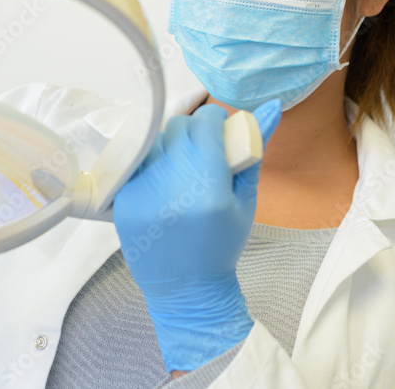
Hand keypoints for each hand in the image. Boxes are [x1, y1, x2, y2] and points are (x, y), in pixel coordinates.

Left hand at [113, 98, 281, 372]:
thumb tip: (272, 106)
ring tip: (181, 169)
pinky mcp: (123, 199)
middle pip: (177, 126)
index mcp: (209, 186)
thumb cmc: (221, 244)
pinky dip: (150, 165)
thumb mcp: (246, 200)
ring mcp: (143, 192)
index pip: (205, 123)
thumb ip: (254, 150)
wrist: (186, 288)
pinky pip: (136, 161)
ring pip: (155, 140)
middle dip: (192, 131)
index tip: (219, 130)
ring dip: (169, 146)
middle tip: (201, 150)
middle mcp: (172, 185)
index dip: (215, 120)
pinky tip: (162, 183)